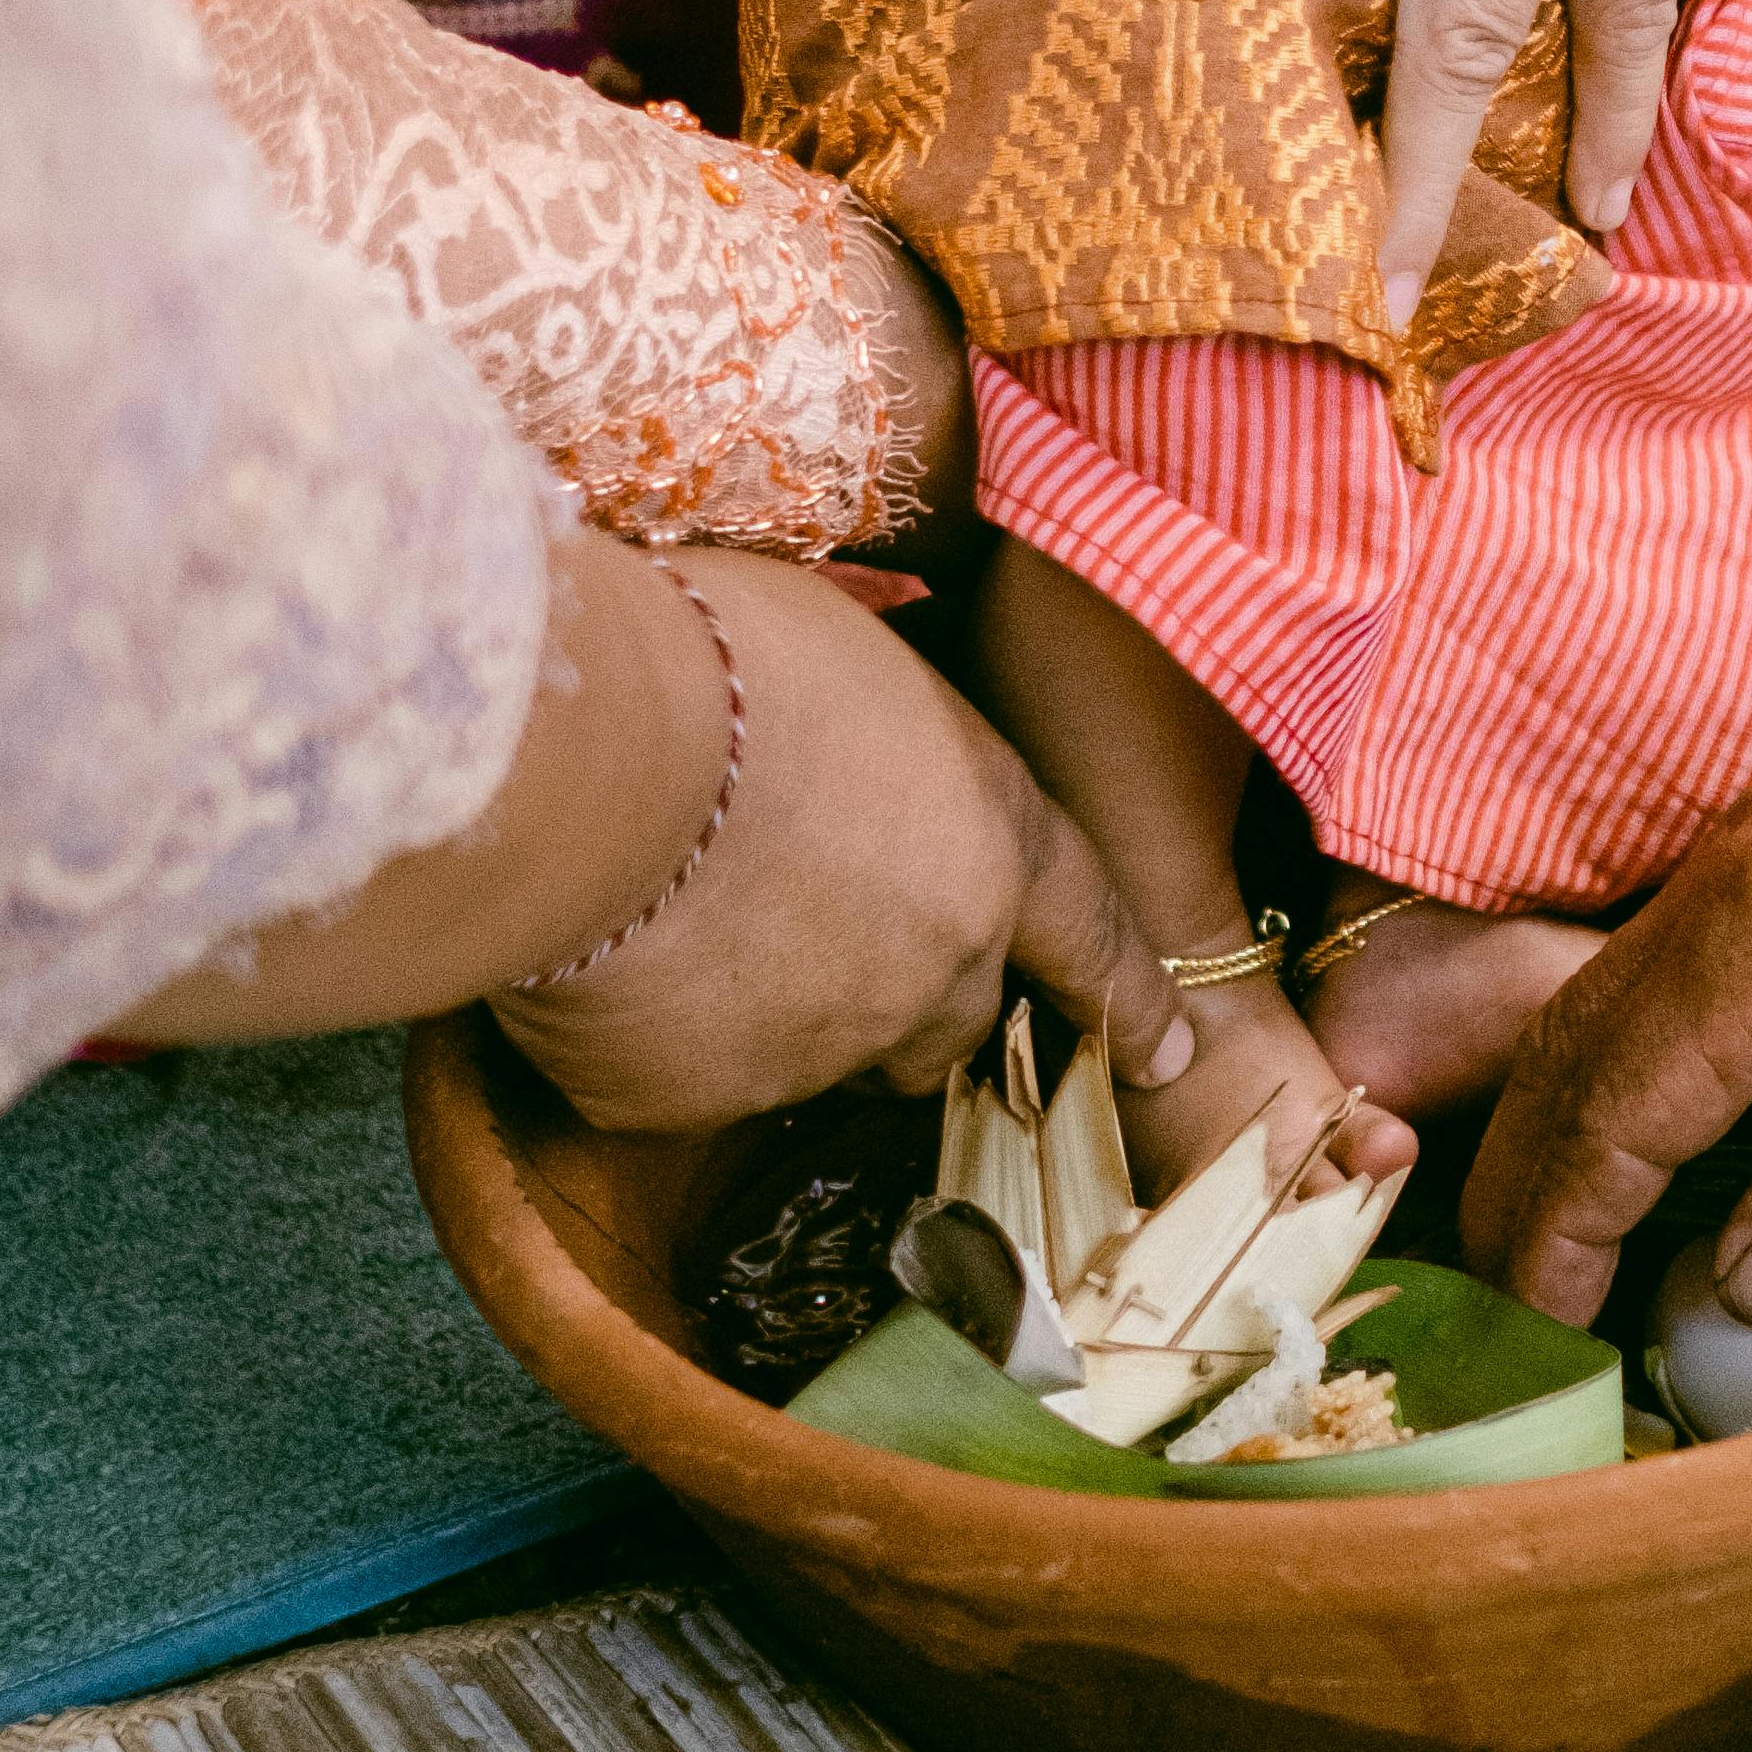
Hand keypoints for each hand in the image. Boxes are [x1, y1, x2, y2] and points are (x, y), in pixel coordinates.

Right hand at [125, 533, 1188, 1136]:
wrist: (585, 749)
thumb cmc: (727, 646)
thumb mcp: (860, 657)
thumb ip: (893, 749)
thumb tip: (861, 750)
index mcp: (994, 841)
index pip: (1089, 932)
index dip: (1127, 996)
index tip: (1167, 1053)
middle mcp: (931, 967)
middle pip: (946, 1025)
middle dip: (901, 994)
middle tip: (812, 919)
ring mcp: (811, 1050)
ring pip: (811, 1059)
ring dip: (773, 1012)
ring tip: (687, 915)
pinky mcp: (685, 1104)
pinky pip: (672, 1083)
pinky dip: (647, 1037)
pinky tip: (600, 952)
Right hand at [1465, 420, 1751, 1322]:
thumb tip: (1737, 1283)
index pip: (1617, 1106)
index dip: (1564, 1233)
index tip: (1532, 1338)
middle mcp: (1734, 873)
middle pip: (1574, 1050)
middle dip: (1528, 1189)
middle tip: (1513, 1320)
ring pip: (1607, 1006)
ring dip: (1569, 1132)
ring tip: (1561, 1254)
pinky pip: (1668, 973)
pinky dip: (1631, 1072)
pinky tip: (1657, 1142)